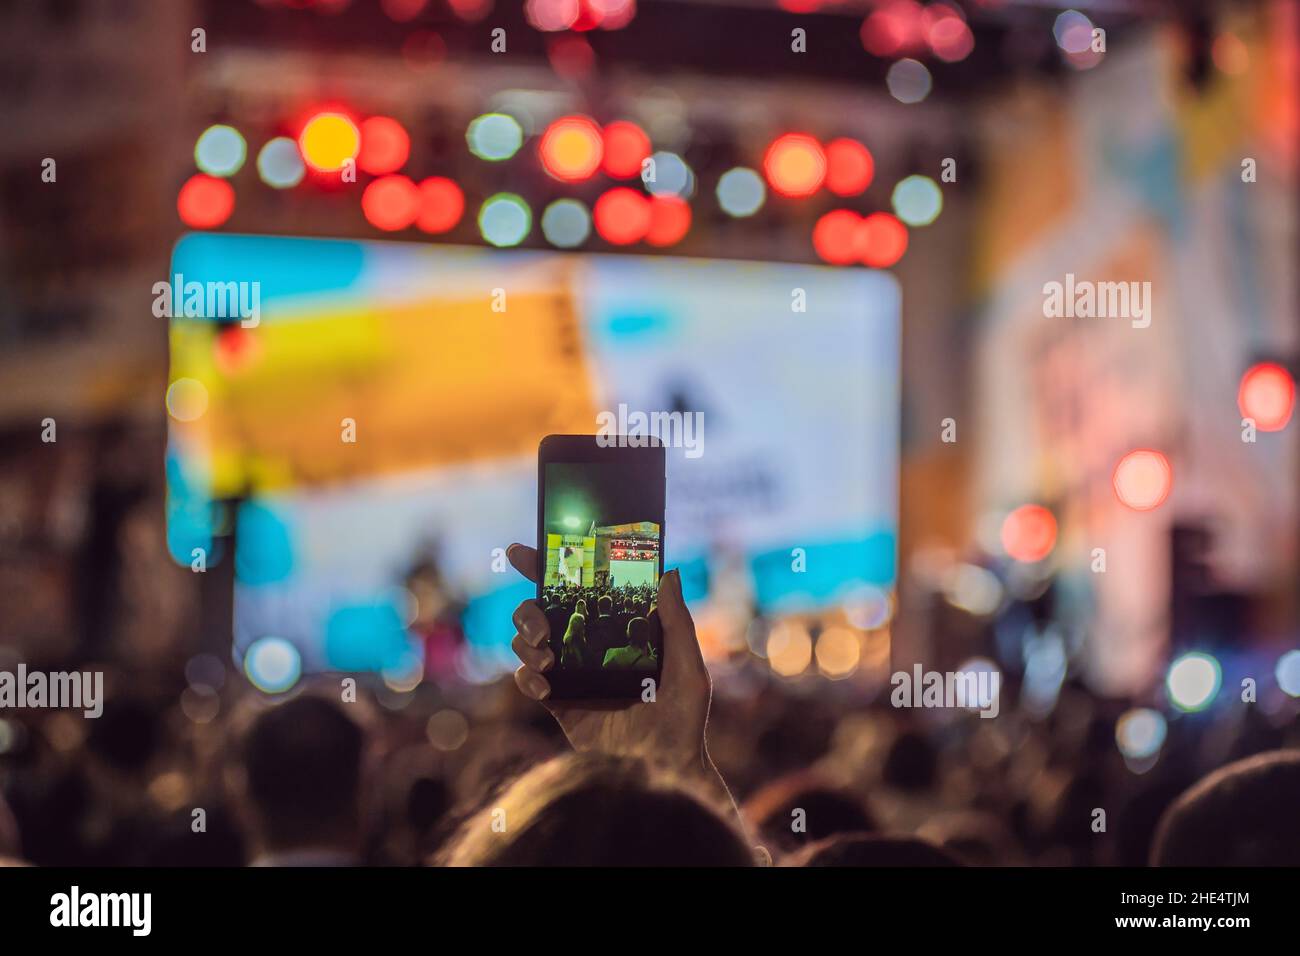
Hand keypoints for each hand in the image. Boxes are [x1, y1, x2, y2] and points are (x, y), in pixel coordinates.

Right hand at [506, 543, 709, 774]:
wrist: (665, 769)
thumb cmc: (684, 718)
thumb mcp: (688, 666)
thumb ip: (677, 621)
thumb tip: (669, 571)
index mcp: (614, 630)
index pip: (576, 591)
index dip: (545, 568)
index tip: (522, 551)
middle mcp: (586, 647)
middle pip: (539, 612)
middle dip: (528, 608)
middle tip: (542, 621)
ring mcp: (569, 675)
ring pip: (525, 643)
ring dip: (525, 640)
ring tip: (546, 652)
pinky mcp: (559, 705)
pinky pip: (527, 682)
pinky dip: (527, 677)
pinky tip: (545, 683)